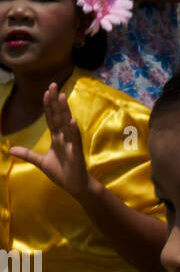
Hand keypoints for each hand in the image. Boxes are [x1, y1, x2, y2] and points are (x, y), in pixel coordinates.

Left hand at [9, 84, 89, 200]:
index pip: (51, 118)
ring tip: (61, 96)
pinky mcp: (76, 152)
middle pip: (59, 116)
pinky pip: (74, 139)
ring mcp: (71, 143)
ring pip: (66, 123)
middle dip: (55, 101)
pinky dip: (73, 130)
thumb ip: (27, 154)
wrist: (75, 186)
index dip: (48, 105)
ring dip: (64, 110)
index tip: (46, 91)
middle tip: (53, 85)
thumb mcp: (41, 162)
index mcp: (57, 138)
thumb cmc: (62, 173)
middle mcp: (64, 137)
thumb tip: (10, 149)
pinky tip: (72, 120)